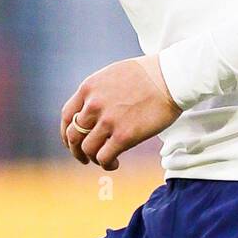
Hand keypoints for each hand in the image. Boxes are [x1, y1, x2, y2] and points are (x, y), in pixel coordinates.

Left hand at [60, 55, 182, 170]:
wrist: (170, 78)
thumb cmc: (147, 74)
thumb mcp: (112, 74)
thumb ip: (98, 92)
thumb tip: (92, 109)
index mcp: (89, 88)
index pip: (67, 116)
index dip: (66, 133)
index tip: (71, 142)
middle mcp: (93, 105)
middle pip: (74, 136)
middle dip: (77, 150)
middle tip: (84, 157)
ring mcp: (108, 121)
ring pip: (87, 149)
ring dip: (93, 158)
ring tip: (104, 160)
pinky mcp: (124, 135)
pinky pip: (104, 157)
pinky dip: (106, 164)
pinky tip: (114, 163)